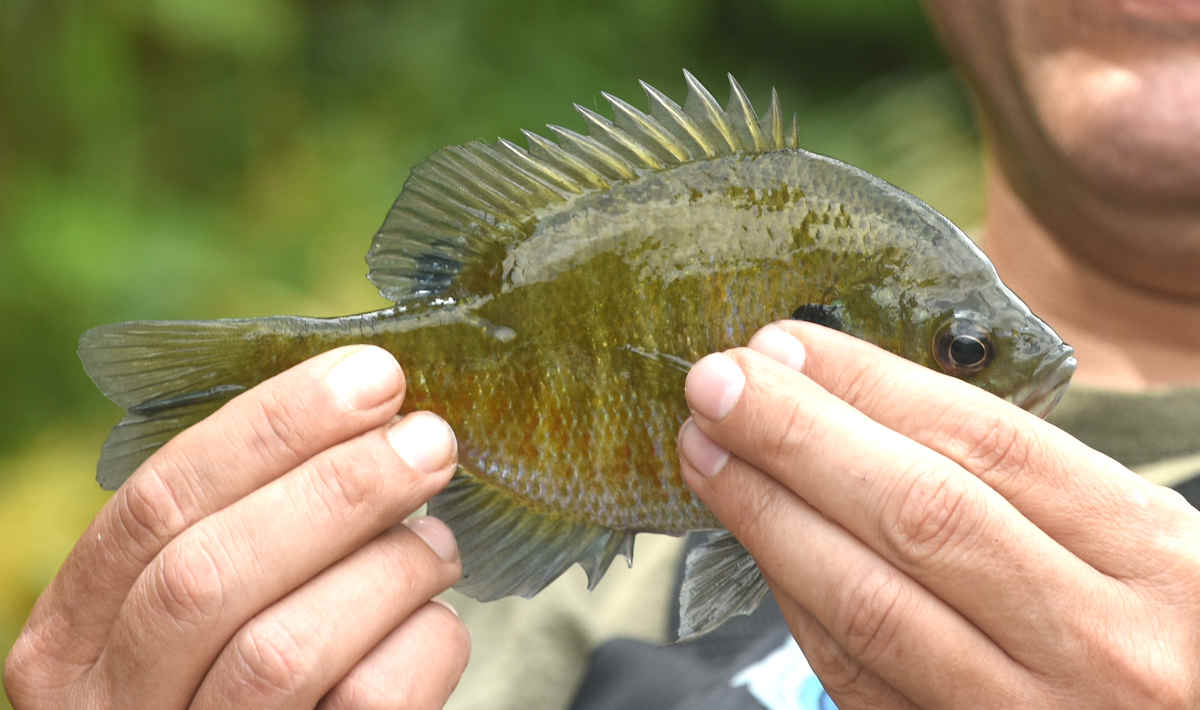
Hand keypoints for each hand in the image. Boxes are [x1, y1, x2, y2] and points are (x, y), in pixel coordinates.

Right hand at [5, 346, 468, 708]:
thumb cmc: (240, 672)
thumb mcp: (204, 601)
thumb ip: (246, 524)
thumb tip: (368, 410)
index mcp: (74, 637)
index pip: (157, 502)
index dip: (270, 428)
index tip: (369, 377)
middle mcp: (113, 705)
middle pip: (210, 575)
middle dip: (337, 489)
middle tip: (429, 439)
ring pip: (283, 649)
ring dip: (387, 569)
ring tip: (437, 544)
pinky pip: (369, 703)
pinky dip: (424, 643)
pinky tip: (432, 621)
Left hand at [677, 322, 1199, 708]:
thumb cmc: (1167, 636)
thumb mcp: (1143, 547)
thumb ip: (1028, 484)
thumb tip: (860, 397)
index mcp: (1161, 565)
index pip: (989, 446)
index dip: (872, 385)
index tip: (788, 346)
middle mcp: (1101, 647)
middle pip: (918, 515)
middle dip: (797, 437)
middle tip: (717, 383)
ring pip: (869, 605)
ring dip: (767, 515)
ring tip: (707, 451)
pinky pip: (855, 675)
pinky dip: (794, 598)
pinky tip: (756, 538)